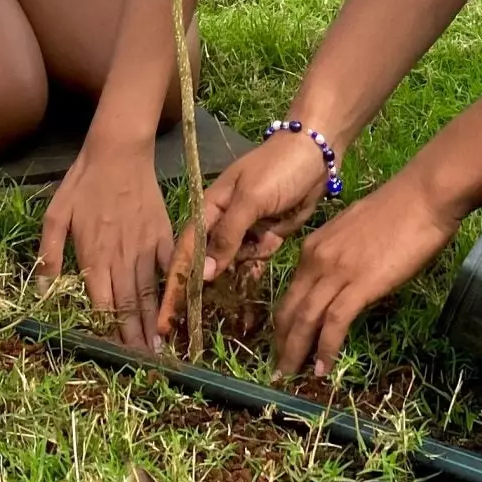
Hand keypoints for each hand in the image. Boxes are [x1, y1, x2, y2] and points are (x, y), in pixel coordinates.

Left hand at [38, 139, 174, 351]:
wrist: (119, 152)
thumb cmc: (82, 183)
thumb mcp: (55, 216)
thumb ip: (49, 256)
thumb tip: (42, 292)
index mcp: (93, 256)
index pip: (102, 304)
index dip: (109, 332)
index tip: (116, 356)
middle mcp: (121, 257)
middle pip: (128, 306)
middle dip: (135, 338)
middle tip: (144, 366)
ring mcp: (145, 248)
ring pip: (149, 293)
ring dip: (154, 323)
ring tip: (159, 349)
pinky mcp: (162, 235)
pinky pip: (170, 268)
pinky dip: (174, 290)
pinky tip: (178, 308)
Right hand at [159, 127, 333, 340]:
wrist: (316, 153)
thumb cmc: (277, 169)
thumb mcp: (249, 199)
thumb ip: (227, 236)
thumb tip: (205, 274)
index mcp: (209, 209)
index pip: (185, 252)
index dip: (174, 284)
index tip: (165, 316)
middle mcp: (222, 223)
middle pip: (204, 264)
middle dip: (194, 293)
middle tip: (183, 329)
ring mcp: (245, 232)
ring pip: (229, 267)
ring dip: (227, 286)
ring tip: (218, 314)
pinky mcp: (267, 237)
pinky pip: (254, 263)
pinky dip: (252, 275)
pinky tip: (247, 299)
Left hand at [270, 169, 460, 377]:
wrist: (422, 197)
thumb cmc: (398, 210)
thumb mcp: (354, 231)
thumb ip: (341, 255)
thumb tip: (344, 277)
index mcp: (314, 246)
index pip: (290, 292)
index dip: (285, 322)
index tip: (284, 343)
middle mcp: (316, 260)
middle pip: (290, 309)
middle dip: (282, 342)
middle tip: (280, 369)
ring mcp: (337, 272)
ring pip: (305, 319)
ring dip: (296, 351)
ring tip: (292, 376)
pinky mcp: (360, 285)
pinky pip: (334, 323)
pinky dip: (326, 348)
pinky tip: (324, 368)